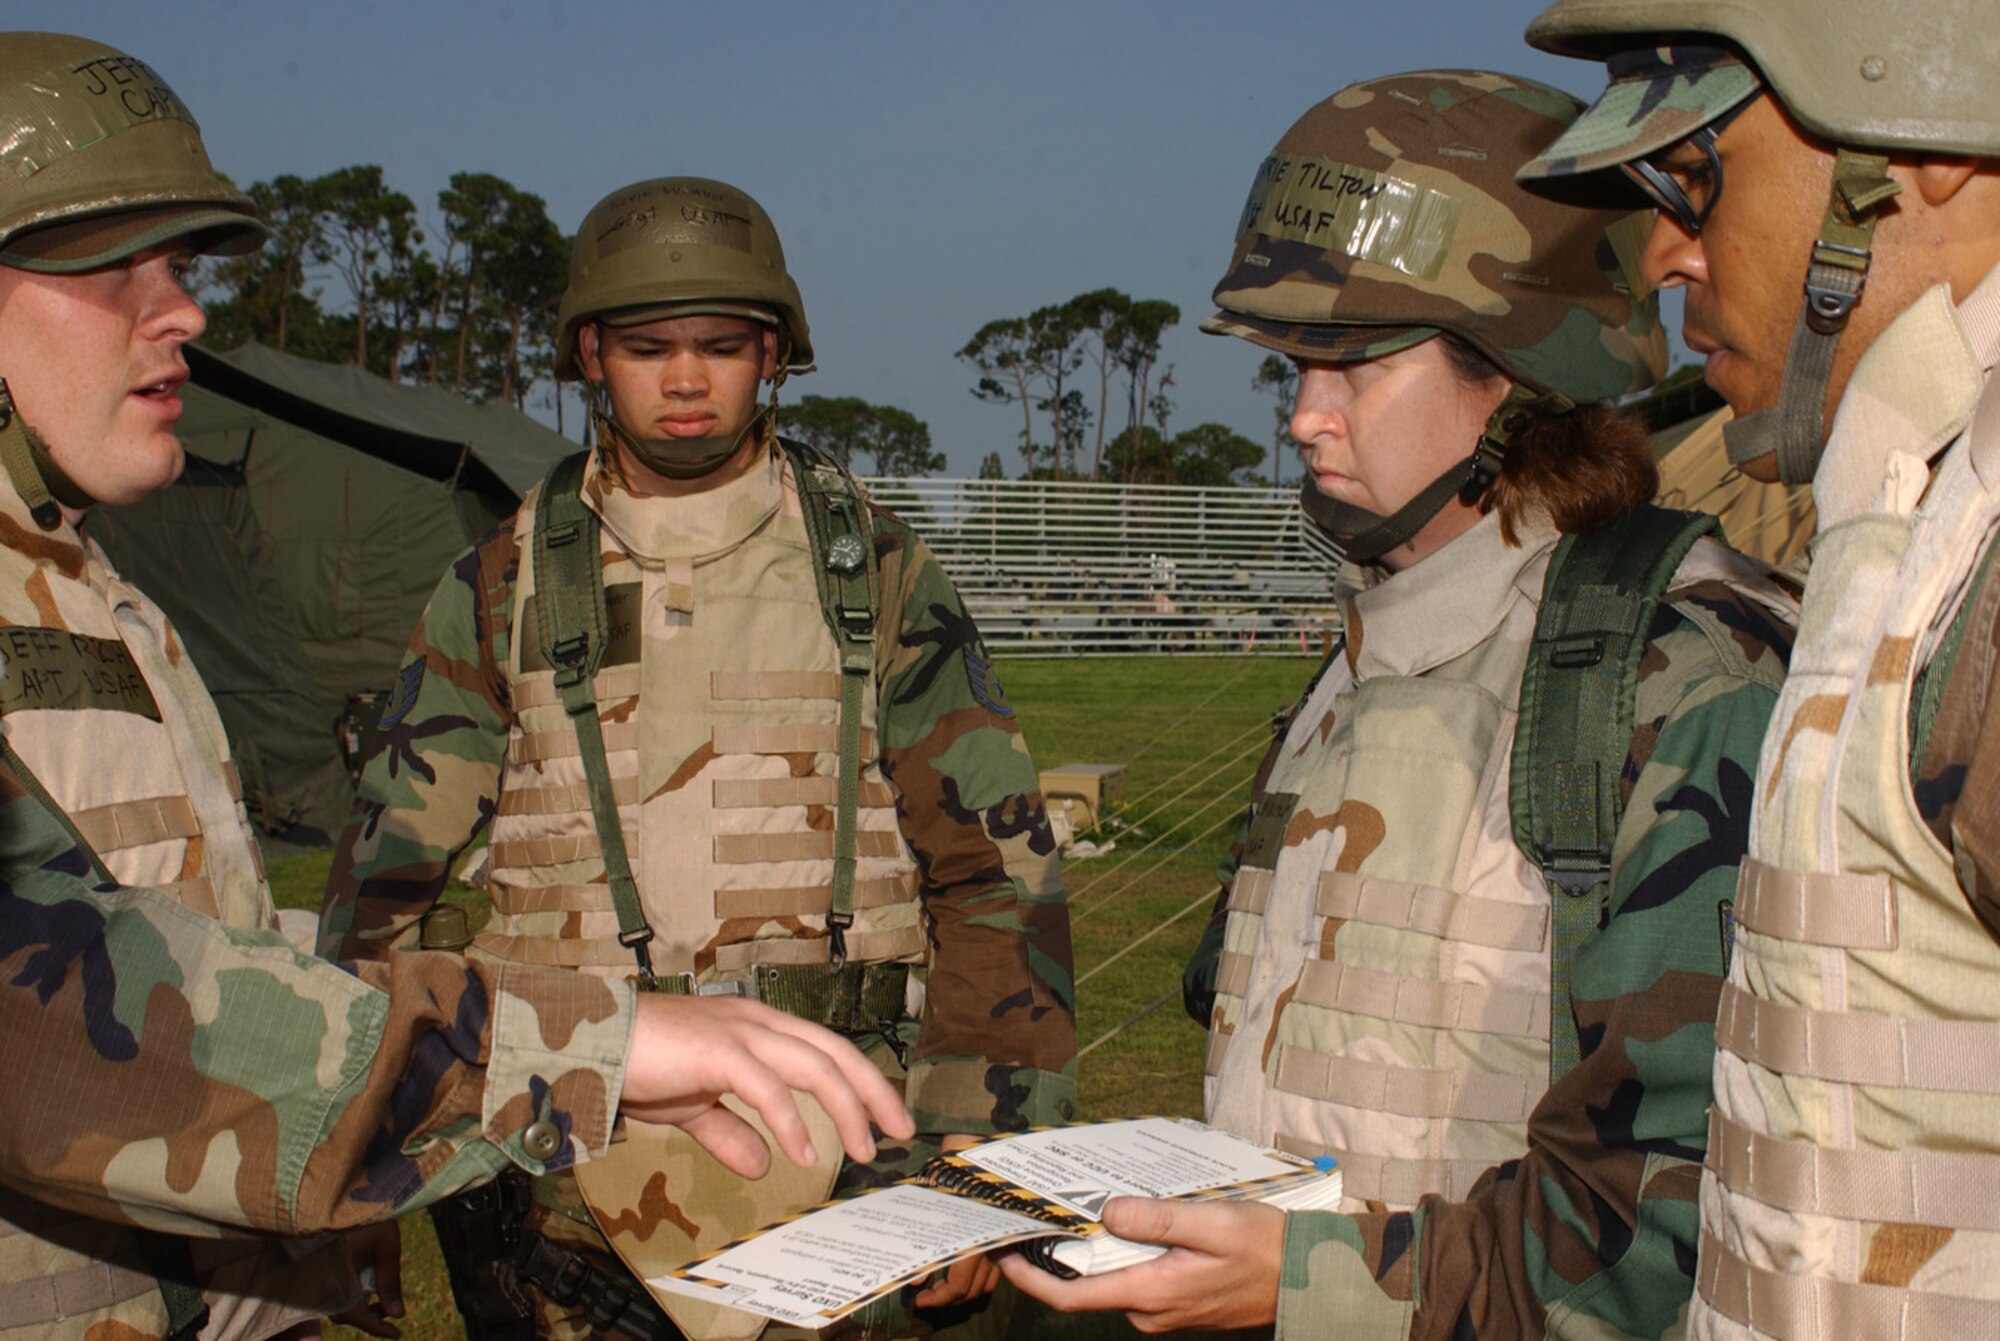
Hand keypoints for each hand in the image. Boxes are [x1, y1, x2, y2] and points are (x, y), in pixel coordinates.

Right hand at [326, 1220, 404, 1337]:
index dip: (378, 1328)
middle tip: (393, 1312)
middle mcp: (324, 1282)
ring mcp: (319, 1274)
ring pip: (339, 1301)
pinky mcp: (319, 1265)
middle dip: (370, 1316)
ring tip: (383, 1297)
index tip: (398, 1335)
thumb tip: (398, 1314)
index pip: (358, 1317)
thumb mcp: (386, 1246)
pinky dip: (351, 1291)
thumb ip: (390, 1281)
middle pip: (346, 1312)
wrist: (340, 1190)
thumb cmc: (368, 1215)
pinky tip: (366, 1283)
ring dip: (360, 1303)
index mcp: (339, 1280)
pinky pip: (334, 1287)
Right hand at [618, 995, 913, 1177]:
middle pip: (835, 1052)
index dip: (861, 1082)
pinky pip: (767, 1087)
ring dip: (847, 1109)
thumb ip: (730, 1131)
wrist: (589, 1043)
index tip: (885, 1119)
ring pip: (814, 1066)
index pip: (825, 1050)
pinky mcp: (717, 1050)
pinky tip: (803, 1152)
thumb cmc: (638, 1064)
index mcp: (756, 1028)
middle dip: (874, 1092)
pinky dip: (791, 1121)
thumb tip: (765, 1164)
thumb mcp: (692, 1105)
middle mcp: (757, 1022)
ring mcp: (739, 1032)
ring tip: (865, 1148)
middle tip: (900, 1130)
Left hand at [913, 1134, 1001, 1308]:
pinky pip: (997, 1266)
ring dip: (964, 1288)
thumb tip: (915, 1279)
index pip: (958, 1285)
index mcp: (974, 1237)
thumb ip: (924, 1240)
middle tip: (926, 1294)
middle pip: (973, 1290)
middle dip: (948, 1298)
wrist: (982, 1138)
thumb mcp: (931, 1196)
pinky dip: (978, 1273)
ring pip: (987, 1282)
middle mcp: (993, 1243)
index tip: (918, 1299)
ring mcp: (1004, 1238)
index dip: (937, 1298)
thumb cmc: (954, 1163)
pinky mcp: (1008, 1231)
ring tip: (942, 1283)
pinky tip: (961, 1265)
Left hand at [995, 1197, 1284, 1333]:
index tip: (1000, 1250)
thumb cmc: (1263, 1249)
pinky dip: (1118, 1249)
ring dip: (1089, 1245)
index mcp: (1150, 1292)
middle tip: (1034, 1207)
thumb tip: (1108, 1210)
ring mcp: (1161, 1308)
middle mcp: (1148, 1309)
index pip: (1069, 1297)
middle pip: (1084, 1284)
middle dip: (1055, 1249)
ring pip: (1109, 1276)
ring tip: (1073, 1202)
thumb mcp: (1213, 1223)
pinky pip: (1133, 1274)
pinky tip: (1120, 1216)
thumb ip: (1159, 1219)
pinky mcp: (1174, 1300)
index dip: (1028, 1277)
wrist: (1307, 1280)